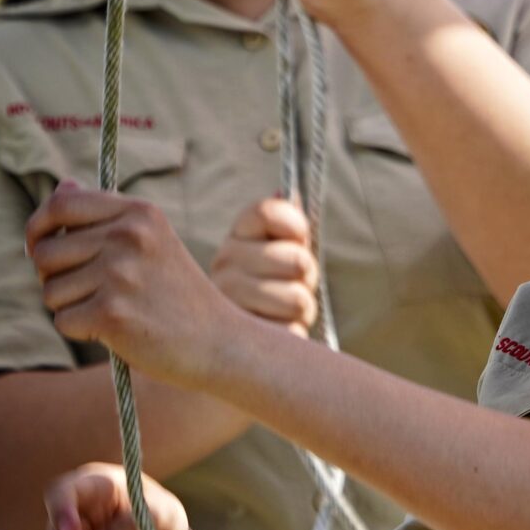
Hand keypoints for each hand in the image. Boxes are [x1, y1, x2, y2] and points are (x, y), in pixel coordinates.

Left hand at [27, 183, 232, 387]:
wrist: (219, 340)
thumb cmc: (177, 292)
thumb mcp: (152, 239)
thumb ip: (106, 215)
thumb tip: (61, 187)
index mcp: (140, 212)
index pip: (61, 204)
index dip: (38, 226)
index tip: (38, 246)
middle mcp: (129, 237)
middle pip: (46, 252)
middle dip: (52, 276)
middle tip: (86, 289)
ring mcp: (120, 274)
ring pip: (50, 289)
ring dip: (69, 306)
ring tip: (111, 308)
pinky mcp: (111, 314)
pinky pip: (63, 320)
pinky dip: (81, 330)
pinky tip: (115, 329)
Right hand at [210, 198, 318, 335]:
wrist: (232, 338)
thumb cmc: (268, 284)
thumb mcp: (277, 248)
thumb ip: (285, 221)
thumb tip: (285, 190)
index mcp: (236, 235)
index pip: (269, 212)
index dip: (296, 226)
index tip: (299, 237)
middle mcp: (224, 263)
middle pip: (297, 261)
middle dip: (306, 276)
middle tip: (292, 283)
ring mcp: (227, 300)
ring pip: (298, 299)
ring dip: (301, 308)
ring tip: (284, 310)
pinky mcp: (238, 339)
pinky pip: (291, 331)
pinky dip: (292, 334)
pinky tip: (274, 333)